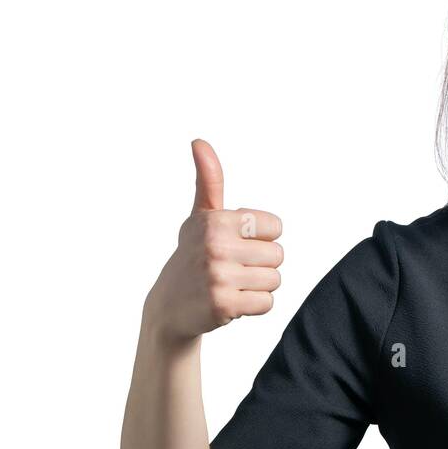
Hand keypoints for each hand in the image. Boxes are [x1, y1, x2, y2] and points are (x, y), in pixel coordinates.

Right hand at [144, 139, 283, 344]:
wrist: (169, 306)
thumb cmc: (193, 255)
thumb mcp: (200, 217)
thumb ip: (209, 181)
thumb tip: (199, 142)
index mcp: (216, 220)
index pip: (275, 227)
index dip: (261, 238)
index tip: (237, 244)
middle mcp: (216, 246)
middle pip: (278, 255)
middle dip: (260, 264)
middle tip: (232, 268)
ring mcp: (219, 276)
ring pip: (275, 280)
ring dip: (257, 286)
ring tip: (231, 284)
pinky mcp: (223, 305)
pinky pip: (267, 303)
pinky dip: (254, 306)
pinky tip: (231, 302)